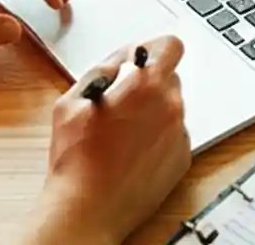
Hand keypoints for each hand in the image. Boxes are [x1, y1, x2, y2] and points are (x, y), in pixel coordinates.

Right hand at [23, 37, 191, 244]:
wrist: (88, 208)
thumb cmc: (76, 159)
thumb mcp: (72, 101)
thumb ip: (101, 70)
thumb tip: (119, 60)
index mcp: (145, 86)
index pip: (171, 46)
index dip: (153, 50)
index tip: (140, 59)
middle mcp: (170, 107)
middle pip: (168, 78)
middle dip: (146, 84)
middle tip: (119, 102)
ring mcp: (179, 135)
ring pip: (170, 107)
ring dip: (151, 111)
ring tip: (121, 133)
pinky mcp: (182, 160)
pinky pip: (172, 135)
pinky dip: (157, 137)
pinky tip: (131, 152)